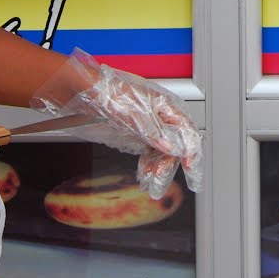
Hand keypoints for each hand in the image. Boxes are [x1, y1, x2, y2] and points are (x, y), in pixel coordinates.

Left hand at [33, 48, 201, 198]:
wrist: (87, 93)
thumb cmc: (111, 94)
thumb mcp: (135, 114)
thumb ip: (155, 132)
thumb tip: (173, 148)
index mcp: (165, 106)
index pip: (186, 131)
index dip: (191, 151)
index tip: (191, 170)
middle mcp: (160, 116)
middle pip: (174, 145)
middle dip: (167, 166)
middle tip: (158, 184)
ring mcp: (149, 125)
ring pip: (161, 151)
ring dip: (157, 168)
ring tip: (148, 183)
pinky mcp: (137, 132)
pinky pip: (149, 152)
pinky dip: (148, 164)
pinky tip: (144, 174)